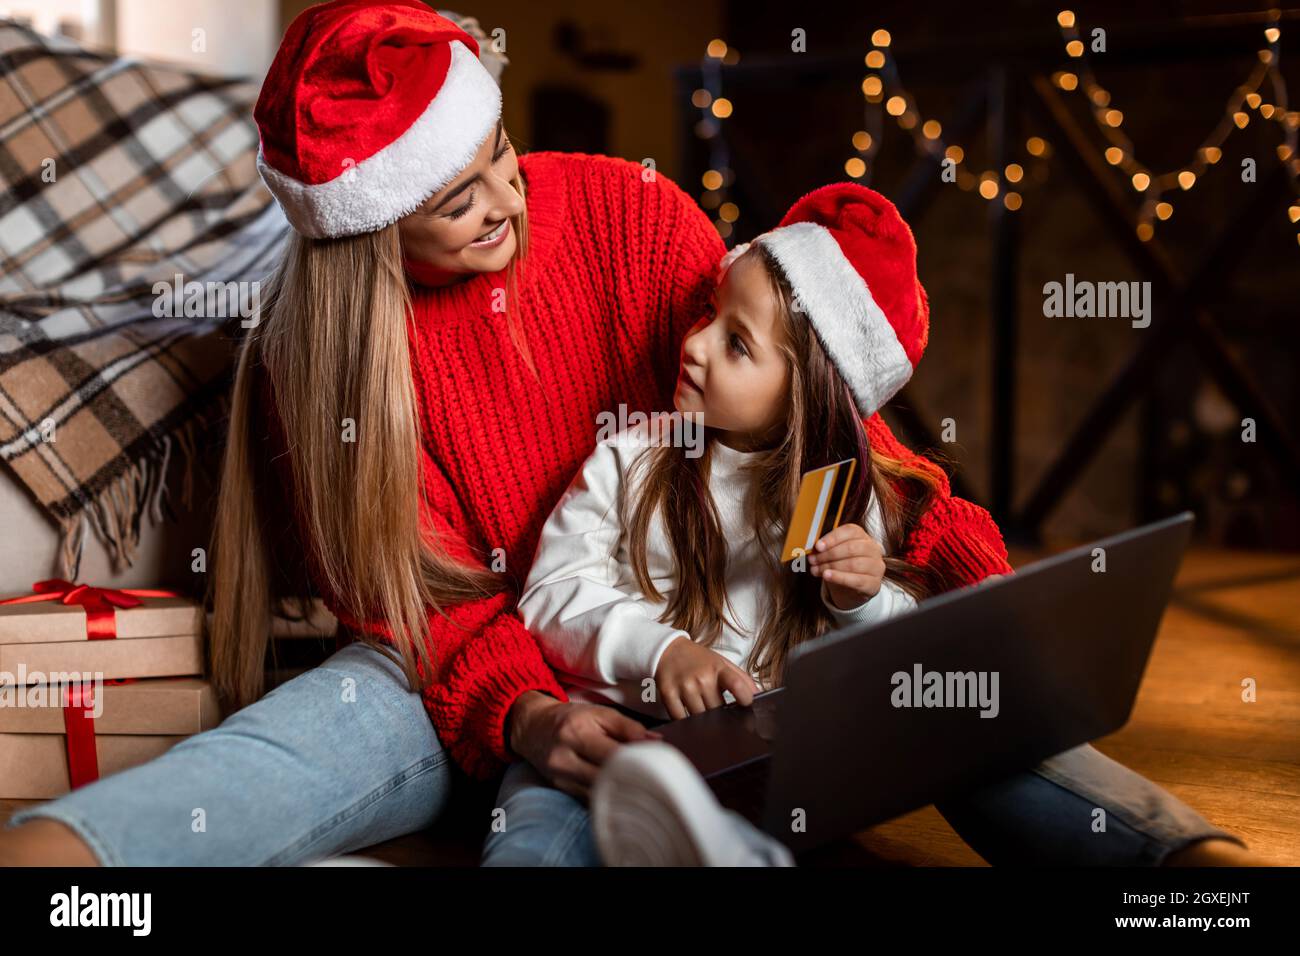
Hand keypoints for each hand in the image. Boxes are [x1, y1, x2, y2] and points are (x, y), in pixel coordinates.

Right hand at [507, 691, 659, 799]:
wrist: (533, 728)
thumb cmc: (570, 718)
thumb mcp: (599, 713)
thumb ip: (628, 727)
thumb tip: (656, 742)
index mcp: (577, 733)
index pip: (613, 754)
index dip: (637, 762)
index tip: (657, 765)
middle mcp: (565, 757)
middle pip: (606, 777)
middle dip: (632, 780)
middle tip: (656, 781)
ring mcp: (560, 777)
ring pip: (597, 793)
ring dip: (621, 791)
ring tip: (643, 789)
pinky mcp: (560, 789)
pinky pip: (588, 799)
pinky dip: (606, 797)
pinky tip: (622, 795)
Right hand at [653, 636, 758, 719]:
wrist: (667, 650)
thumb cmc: (698, 659)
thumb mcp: (721, 662)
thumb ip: (741, 678)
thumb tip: (758, 695)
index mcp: (718, 668)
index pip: (737, 684)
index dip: (745, 698)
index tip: (746, 705)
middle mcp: (701, 677)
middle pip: (717, 709)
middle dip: (719, 713)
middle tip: (716, 710)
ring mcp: (684, 686)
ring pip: (699, 717)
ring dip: (702, 719)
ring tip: (701, 709)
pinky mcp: (668, 694)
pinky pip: (679, 718)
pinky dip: (684, 720)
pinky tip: (686, 712)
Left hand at [808, 522, 885, 609]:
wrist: (853, 587)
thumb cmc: (843, 565)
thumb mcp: (836, 553)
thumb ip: (827, 548)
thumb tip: (814, 549)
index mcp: (863, 537)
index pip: (851, 531)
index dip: (833, 538)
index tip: (818, 546)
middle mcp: (873, 550)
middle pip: (851, 548)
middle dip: (829, 554)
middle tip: (813, 560)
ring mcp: (876, 567)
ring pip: (853, 564)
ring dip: (830, 566)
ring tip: (816, 570)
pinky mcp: (874, 584)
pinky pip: (856, 580)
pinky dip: (839, 577)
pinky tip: (827, 576)